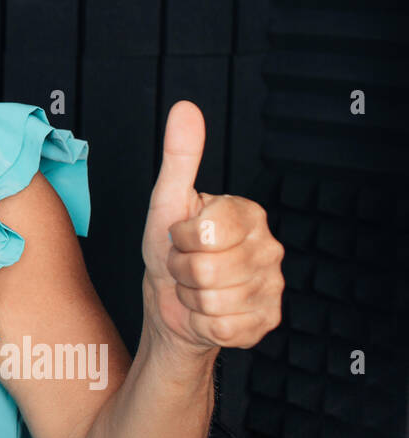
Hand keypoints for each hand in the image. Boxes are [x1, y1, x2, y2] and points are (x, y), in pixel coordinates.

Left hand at [140, 100, 284, 356]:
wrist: (171, 304)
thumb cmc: (169, 250)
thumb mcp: (166, 202)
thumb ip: (179, 157)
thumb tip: (185, 109)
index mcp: (248, 214)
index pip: (207, 231)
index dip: (181, 239)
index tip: (180, 237)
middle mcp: (269, 248)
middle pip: (208, 269)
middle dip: (182, 271)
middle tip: (184, 266)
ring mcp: (272, 287)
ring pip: (213, 300)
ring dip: (190, 297)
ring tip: (193, 287)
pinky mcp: (266, 321)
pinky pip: (223, 328)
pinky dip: (202, 322)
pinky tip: (207, 312)